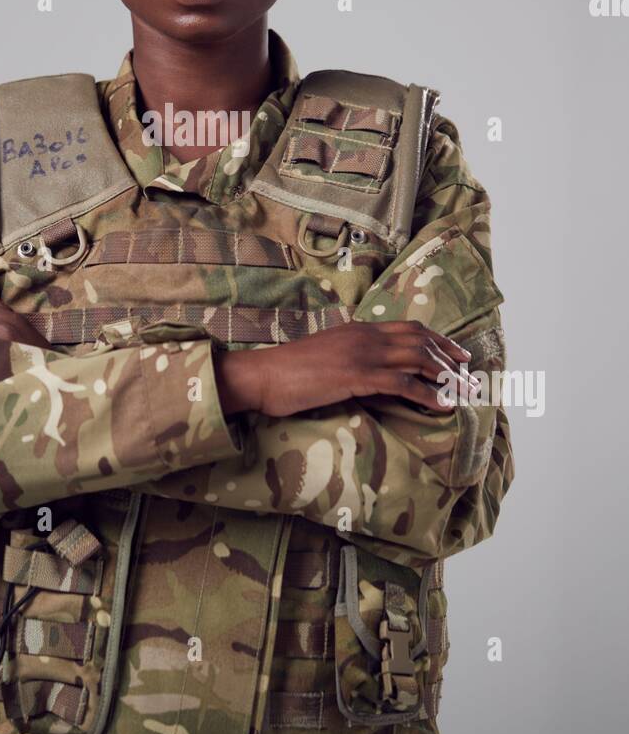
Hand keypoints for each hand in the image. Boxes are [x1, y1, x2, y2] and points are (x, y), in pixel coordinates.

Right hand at [214, 320, 478, 419]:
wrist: (263, 375)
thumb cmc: (288, 372)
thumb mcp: (325, 357)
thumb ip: (350, 357)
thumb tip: (371, 372)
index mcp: (358, 330)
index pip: (408, 328)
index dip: (437, 340)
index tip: (456, 352)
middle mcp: (364, 336)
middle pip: (420, 340)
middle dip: (449, 355)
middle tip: (469, 372)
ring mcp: (361, 354)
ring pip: (417, 358)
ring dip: (445, 375)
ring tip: (463, 391)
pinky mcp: (356, 375)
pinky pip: (402, 382)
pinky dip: (427, 393)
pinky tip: (441, 404)